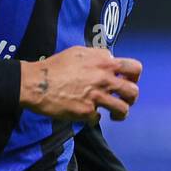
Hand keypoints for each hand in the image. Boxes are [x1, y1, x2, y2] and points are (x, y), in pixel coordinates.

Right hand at [19, 46, 141, 124]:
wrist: (37, 83)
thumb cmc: (55, 66)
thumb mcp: (79, 52)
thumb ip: (97, 56)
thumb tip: (108, 60)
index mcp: (104, 61)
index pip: (133, 68)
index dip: (133, 77)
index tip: (127, 82)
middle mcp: (104, 78)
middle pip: (133, 91)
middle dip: (131, 98)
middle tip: (124, 101)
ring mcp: (96, 96)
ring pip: (123, 109)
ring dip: (121, 114)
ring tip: (115, 116)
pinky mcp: (87, 111)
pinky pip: (98, 118)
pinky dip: (94, 118)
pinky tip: (87, 115)